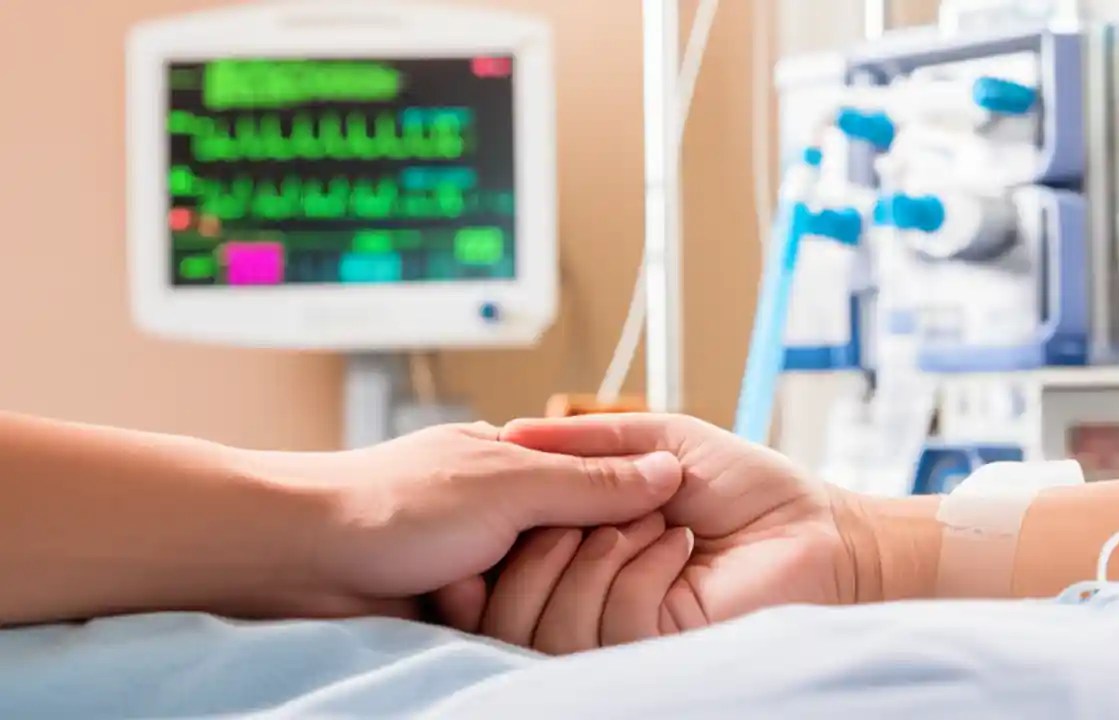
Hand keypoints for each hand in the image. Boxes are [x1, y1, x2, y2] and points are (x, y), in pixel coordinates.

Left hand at [242, 422, 681, 619]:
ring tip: (465, 578)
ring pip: (536, 590)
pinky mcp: (454, 600)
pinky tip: (450, 603)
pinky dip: (478, 615)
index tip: (635, 541)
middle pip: (572, 547)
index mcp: (517, 459)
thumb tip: (667, 470)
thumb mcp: (512, 483)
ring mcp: (474, 553)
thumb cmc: (395, 501)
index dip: (616, 518)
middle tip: (523, 560)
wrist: (303, 554)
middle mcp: (499, 505)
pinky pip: (498, 619)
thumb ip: (592, 483)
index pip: (598, 490)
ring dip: (510, 595)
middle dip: (554, 564)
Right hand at [451, 414, 873, 653]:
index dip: (508, 524)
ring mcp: (620, 631)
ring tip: (655, 521)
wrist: (810, 525)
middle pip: (509, 601)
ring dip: (602, 552)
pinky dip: (643, 569)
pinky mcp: (658, 650)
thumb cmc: (746, 485)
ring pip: (553, 618)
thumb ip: (588, 441)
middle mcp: (589, 596)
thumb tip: (514, 434)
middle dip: (550, 535)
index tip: (529, 482)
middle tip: (608, 503)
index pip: (506, 559)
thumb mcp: (660, 441)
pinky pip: (614, 619)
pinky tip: (680, 547)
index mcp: (581, 549)